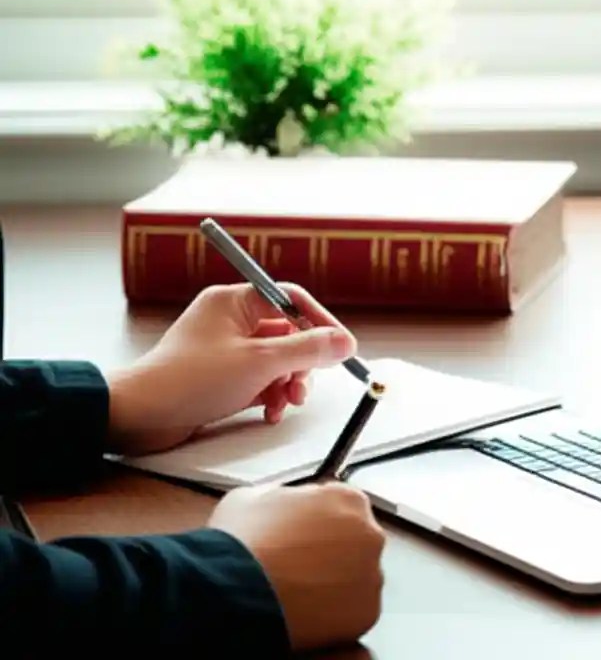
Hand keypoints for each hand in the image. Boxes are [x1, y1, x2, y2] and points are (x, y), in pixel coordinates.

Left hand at [106, 282, 357, 454]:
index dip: (320, 321)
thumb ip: (308, 350)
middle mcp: (229, 321)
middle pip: (287, 333)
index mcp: (234, 302)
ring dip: (288, 384)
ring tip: (285, 404)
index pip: (291, 299)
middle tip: (304, 387)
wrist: (140, 415)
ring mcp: (225, 350)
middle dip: (302, 363)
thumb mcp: (260, 363)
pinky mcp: (220, 377)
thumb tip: (344, 341)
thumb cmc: (190, 380)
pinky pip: (259, 380)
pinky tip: (268, 413)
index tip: (342, 346)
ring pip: (276, 361)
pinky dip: (270, 396)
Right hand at [208, 482, 385, 651]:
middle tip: (297, 566)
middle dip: (330, 552)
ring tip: (297, 592)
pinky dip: (334, 613)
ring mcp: (372, 575)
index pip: (340, 506)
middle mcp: (369, 534)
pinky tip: (305, 611)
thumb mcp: (251, 497)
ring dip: (335, 583)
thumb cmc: (242, 541)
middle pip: (354, 541)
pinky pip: (353, 611)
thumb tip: (282, 505)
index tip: (299, 534)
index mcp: (347, 499)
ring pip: (357, 578)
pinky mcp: (367, 612)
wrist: (235, 589)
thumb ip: (282, 496)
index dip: (315, 521)